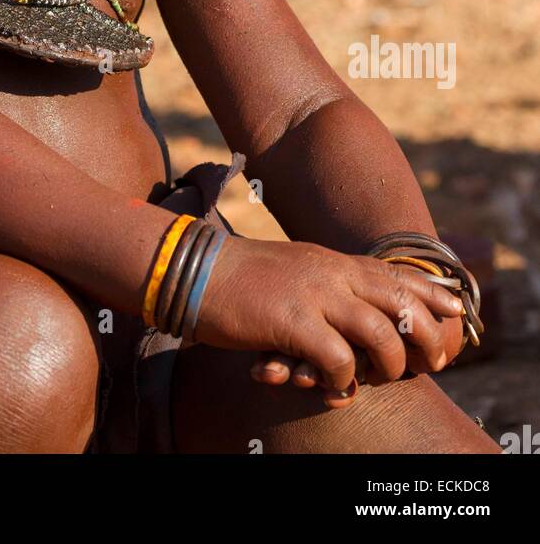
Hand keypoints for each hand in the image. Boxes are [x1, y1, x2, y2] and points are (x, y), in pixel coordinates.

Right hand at [194, 238, 466, 406]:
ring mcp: (313, 295)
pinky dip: (343, 382)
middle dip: (424, 333)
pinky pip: (337, 360)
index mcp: (331, 261)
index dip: (430, 291)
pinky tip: (334, 389)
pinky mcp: (291, 321)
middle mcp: (330, 272)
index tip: (457, 307)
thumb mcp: (293, 269)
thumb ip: (325, 283)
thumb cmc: (240, 279)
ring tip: (375, 380)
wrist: (193, 269)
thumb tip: (353, 306)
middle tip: (434, 361)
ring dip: (385, 364)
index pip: (394, 272)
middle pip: (398, 299)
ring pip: (378, 333)